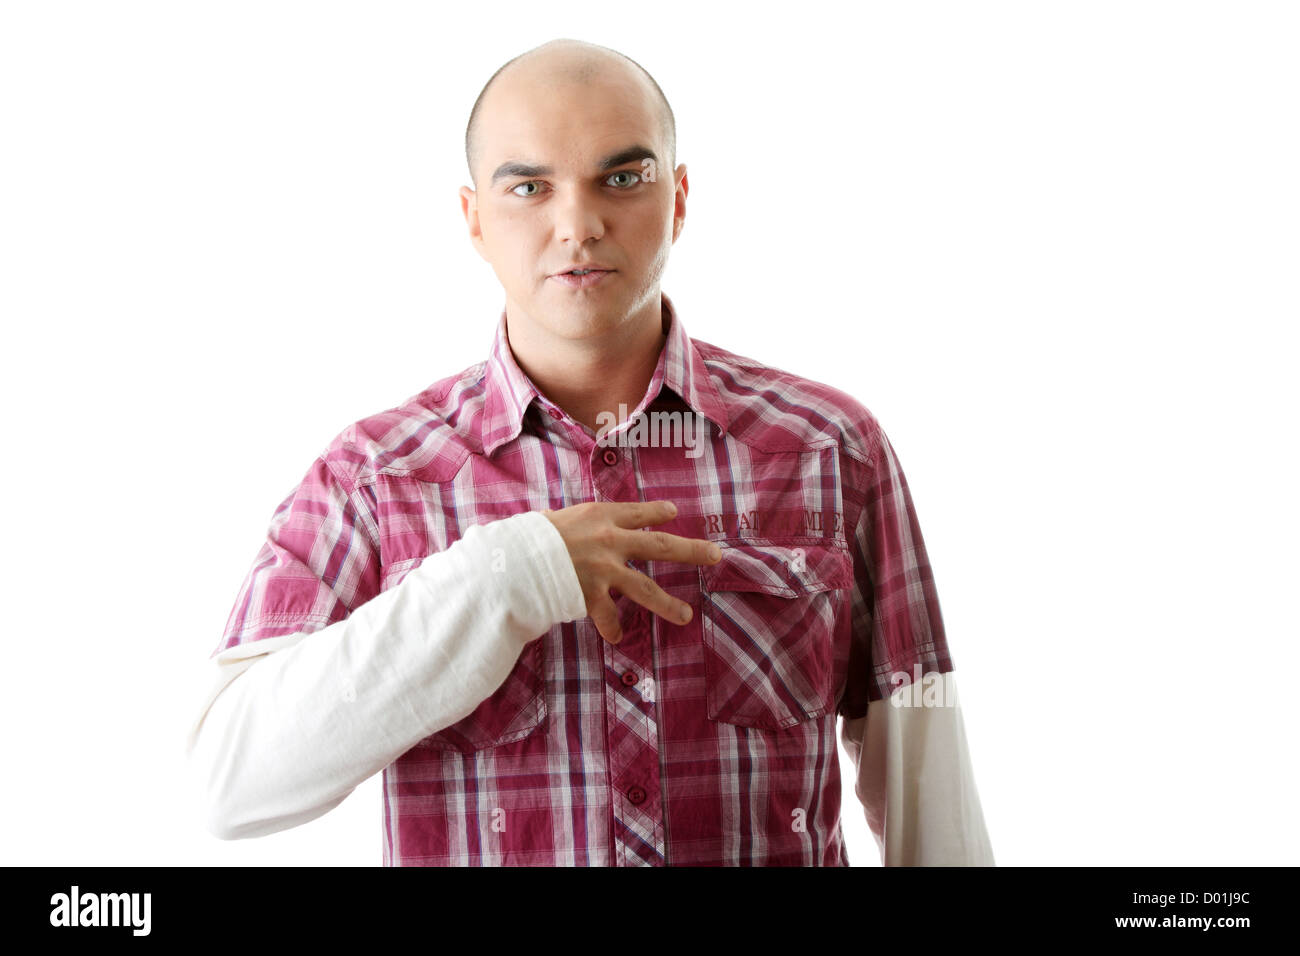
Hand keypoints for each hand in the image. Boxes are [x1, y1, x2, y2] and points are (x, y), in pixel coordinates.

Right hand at [541, 500, 720, 643]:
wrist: (512, 559)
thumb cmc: (530, 535)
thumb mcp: (560, 518)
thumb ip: (580, 526)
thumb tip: (580, 527)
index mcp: (601, 515)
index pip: (638, 512)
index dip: (658, 513)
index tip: (674, 513)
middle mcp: (610, 541)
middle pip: (660, 546)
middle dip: (691, 551)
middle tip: (715, 556)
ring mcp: (604, 570)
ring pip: (646, 588)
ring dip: (667, 604)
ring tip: (685, 616)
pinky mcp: (592, 596)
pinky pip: (609, 617)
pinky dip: (612, 628)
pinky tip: (617, 638)